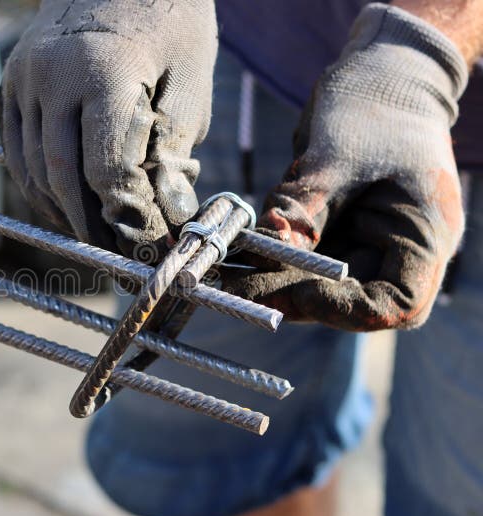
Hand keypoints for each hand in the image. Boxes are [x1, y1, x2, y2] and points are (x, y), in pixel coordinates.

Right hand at [0, 0, 216, 256]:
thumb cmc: (169, 20)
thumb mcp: (191, 80)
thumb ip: (174, 149)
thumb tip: (166, 215)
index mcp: (104, 71)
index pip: (107, 169)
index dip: (129, 218)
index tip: (150, 246)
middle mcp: (51, 75)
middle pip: (63, 177)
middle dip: (93, 227)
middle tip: (119, 256)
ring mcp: (23, 77)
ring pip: (33, 170)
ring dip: (63, 213)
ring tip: (95, 238)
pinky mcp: (10, 82)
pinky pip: (16, 151)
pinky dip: (38, 187)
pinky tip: (64, 207)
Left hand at [222, 4, 468, 330]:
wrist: (379, 75)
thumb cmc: (373, 106)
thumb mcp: (337, 156)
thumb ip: (305, 207)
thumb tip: (267, 251)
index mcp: (424, 235)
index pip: (397, 305)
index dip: (346, 308)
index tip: (298, 288)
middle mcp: (396, 249)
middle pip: (347, 300)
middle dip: (290, 295)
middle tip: (235, 288)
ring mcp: (364, 242)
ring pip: (315, 282)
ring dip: (269, 280)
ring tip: (223, 270)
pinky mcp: (334, 231)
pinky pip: (299, 256)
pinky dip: (267, 255)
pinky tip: (231, 249)